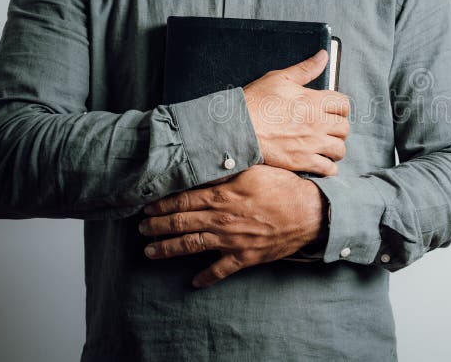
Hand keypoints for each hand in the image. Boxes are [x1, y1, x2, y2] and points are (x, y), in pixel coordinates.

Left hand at [140, 164, 327, 287]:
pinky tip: (194, 282)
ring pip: (192, 246)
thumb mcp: (253, 170)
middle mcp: (222, 219)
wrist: (309, 212)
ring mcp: (232, 241)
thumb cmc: (283, 187)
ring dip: (168, 249)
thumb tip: (204, 168)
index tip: (147, 207)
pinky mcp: (246, 257)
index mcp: (222, 196)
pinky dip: (206, 277)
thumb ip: (226, 172)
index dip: (162, 204)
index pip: (183, 200)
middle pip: (182, 223)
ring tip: (150, 251)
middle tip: (141, 229)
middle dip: (157, 227)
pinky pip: (221, 270)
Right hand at [243, 49, 349, 175]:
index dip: (341, 108)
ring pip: (339, 150)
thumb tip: (323, 55)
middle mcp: (317, 123)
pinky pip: (327, 169)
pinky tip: (323, 164)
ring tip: (328, 148)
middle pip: (344, 128)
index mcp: (314, 101)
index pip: (343, 104)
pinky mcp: (302, 161)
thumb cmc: (256, 102)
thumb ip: (305, 69)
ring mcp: (311, 144)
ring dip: (336, 149)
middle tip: (330, 130)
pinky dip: (328, 168)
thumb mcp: (280, 78)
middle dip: (340, 129)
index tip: (334, 111)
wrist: (239, 128)